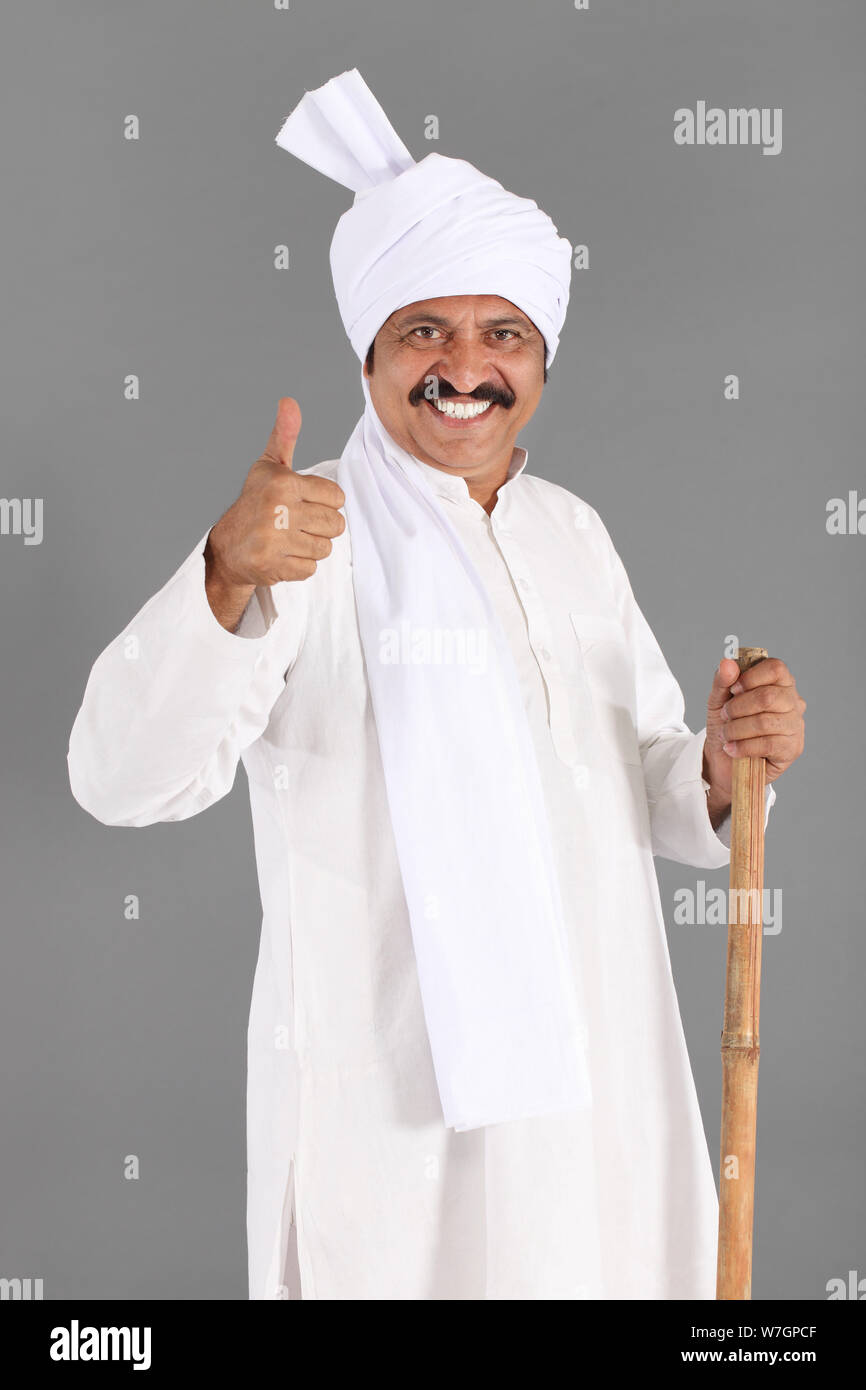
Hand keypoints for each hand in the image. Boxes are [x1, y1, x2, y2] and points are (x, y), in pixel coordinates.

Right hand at [206, 397, 345, 588]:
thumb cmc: (255, 502)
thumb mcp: (269, 466)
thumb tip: (289, 402)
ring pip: (325, 548)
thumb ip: (285, 436)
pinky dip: (300, 565)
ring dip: (311, 547)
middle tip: (298, 523)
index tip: (304, 503)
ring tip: (290, 539)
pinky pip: (310, 568)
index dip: (325, 502)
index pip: (337, 498)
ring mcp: (275, 540)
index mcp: (284, 483)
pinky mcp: (273, 565)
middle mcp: (279, 510)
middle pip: (336, 525)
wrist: (228, 546)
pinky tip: (283, 554)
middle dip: (322, 527)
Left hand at [703, 656, 806, 809]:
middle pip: (768, 696)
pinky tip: (732, 749)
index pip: (776, 668)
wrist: (724, 759)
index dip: (751, 677)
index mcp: (779, 683)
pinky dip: (743, 747)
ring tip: (725, 735)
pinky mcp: (792, 749)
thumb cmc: (726, 724)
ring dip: (736, 729)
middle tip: (725, 716)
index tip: (733, 689)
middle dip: (738, 707)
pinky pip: (767, 744)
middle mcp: (793, 702)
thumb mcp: (718, 700)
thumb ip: (722, 680)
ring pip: (765, 722)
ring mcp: (795, 726)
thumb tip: (727, 663)